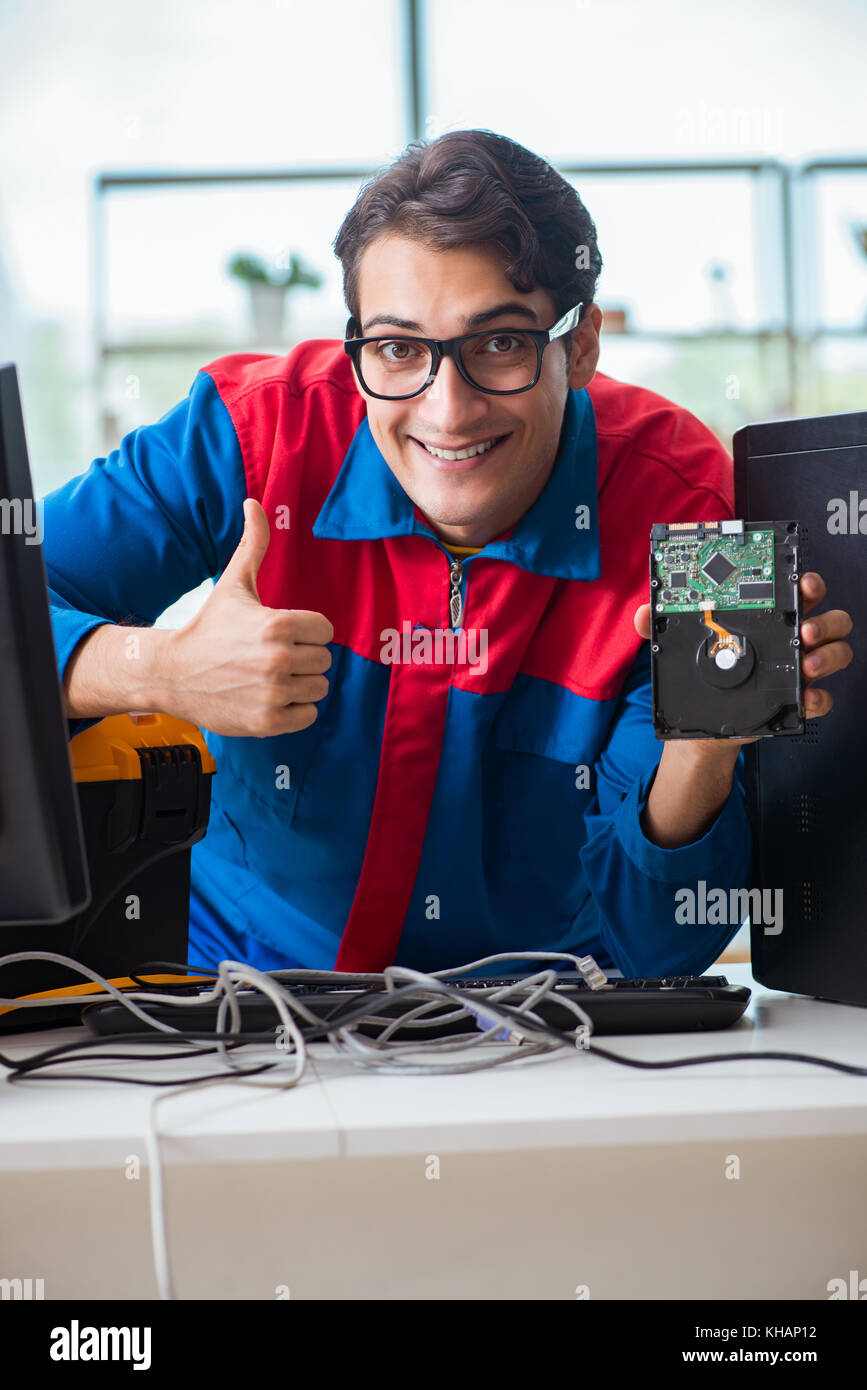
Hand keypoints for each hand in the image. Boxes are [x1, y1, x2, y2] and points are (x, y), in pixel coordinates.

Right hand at [162, 498, 333, 737]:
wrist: (171, 673)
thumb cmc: (208, 627)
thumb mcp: (234, 584)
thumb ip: (253, 545)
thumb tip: (254, 502)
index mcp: (278, 623)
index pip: (325, 630)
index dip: (306, 631)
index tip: (281, 634)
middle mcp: (278, 659)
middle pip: (323, 661)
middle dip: (302, 658)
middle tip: (270, 657)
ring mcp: (273, 693)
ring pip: (318, 689)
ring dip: (300, 685)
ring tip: (269, 677)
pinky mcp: (268, 722)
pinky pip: (308, 716)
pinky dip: (294, 711)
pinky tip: (268, 698)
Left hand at [633, 569, 853, 741]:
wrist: (702, 729)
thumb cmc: (698, 677)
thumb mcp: (676, 650)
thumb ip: (658, 629)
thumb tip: (643, 614)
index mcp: (764, 617)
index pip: (794, 590)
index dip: (805, 580)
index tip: (800, 579)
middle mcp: (787, 639)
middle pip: (828, 617)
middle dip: (823, 618)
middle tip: (804, 628)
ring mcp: (796, 669)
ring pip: (836, 651)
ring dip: (827, 654)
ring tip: (806, 663)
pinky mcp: (796, 700)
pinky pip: (823, 697)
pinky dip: (819, 698)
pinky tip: (804, 698)